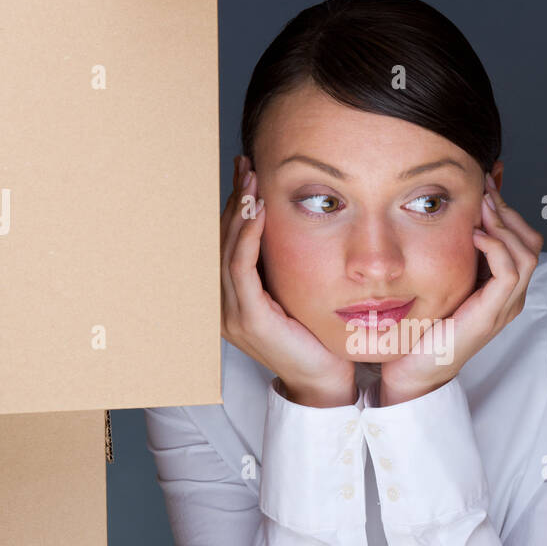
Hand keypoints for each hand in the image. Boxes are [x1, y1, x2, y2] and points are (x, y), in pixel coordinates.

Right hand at [221, 156, 356, 405]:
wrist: (326, 380)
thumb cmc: (317, 336)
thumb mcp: (297, 290)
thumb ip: (284, 263)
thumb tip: (288, 221)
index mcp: (231, 299)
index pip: (226, 241)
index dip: (234, 204)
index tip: (245, 170)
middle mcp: (223, 306)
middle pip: (220, 240)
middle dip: (233, 199)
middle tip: (244, 164)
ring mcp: (232, 314)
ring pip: (226, 250)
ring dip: (238, 211)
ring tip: (251, 180)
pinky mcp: (249, 320)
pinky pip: (240, 269)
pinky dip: (247, 237)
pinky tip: (258, 211)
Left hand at [378, 175, 543, 406]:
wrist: (414, 368)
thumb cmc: (425, 326)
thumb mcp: (443, 278)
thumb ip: (454, 251)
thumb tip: (455, 213)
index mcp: (503, 287)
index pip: (523, 238)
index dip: (508, 210)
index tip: (485, 187)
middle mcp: (510, 296)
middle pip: (531, 242)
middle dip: (509, 212)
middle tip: (484, 193)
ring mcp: (504, 307)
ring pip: (527, 254)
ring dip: (504, 225)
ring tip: (482, 209)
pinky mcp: (491, 315)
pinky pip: (509, 272)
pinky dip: (497, 248)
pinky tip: (476, 236)